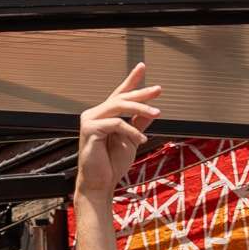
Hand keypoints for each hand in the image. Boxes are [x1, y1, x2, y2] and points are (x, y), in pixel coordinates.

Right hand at [76, 65, 161, 197]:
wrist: (100, 184)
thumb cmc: (112, 164)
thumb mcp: (131, 140)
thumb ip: (139, 123)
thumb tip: (152, 109)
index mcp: (104, 115)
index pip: (119, 94)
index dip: (131, 80)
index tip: (142, 66)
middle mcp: (95, 113)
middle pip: (121, 97)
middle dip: (142, 93)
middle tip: (159, 90)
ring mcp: (90, 120)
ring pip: (119, 106)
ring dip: (141, 108)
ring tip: (158, 112)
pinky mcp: (89, 129)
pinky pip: (116, 123)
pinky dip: (131, 131)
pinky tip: (141, 140)